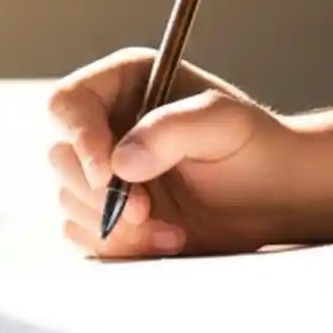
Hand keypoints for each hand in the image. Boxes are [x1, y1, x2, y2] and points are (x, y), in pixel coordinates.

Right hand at [46, 48, 299, 257]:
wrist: (272, 197)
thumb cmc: (254, 147)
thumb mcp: (223, 123)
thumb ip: (171, 130)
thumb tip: (121, 163)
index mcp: (121, 85)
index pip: (68, 104)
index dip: (79, 138)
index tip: (108, 175)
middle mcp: (103, 126)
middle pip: (60, 159)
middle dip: (101, 195)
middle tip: (145, 212)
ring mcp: (101, 172)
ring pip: (69, 202)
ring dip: (116, 227)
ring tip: (170, 230)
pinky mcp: (105, 212)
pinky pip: (83, 234)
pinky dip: (119, 246)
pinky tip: (163, 241)